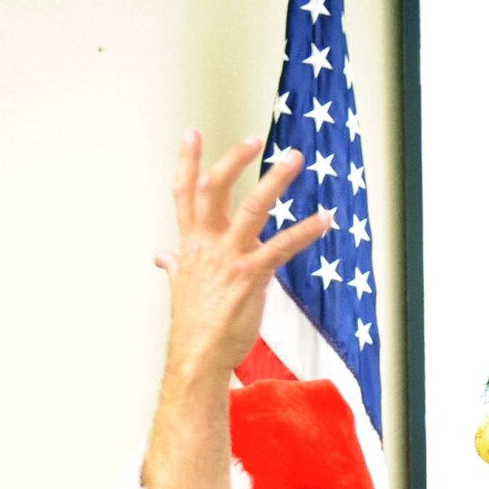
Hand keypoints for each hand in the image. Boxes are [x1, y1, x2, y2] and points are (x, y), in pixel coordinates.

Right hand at [156, 131, 329, 385]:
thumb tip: (162, 257)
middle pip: (217, 187)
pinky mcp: (252, 276)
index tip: (192, 133)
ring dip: (276, 179)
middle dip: (235, 159)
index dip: (188, 161)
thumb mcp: (179, 288)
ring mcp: (230, 257)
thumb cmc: (193, 326)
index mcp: (190, 244)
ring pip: (253, 207)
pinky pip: (283, 246)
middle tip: (255, 138)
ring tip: (294, 158)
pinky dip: (306, 231)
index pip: (184, 193)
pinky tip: (325, 219)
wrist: (198, 356)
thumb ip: (174, 266)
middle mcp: (208, 244)